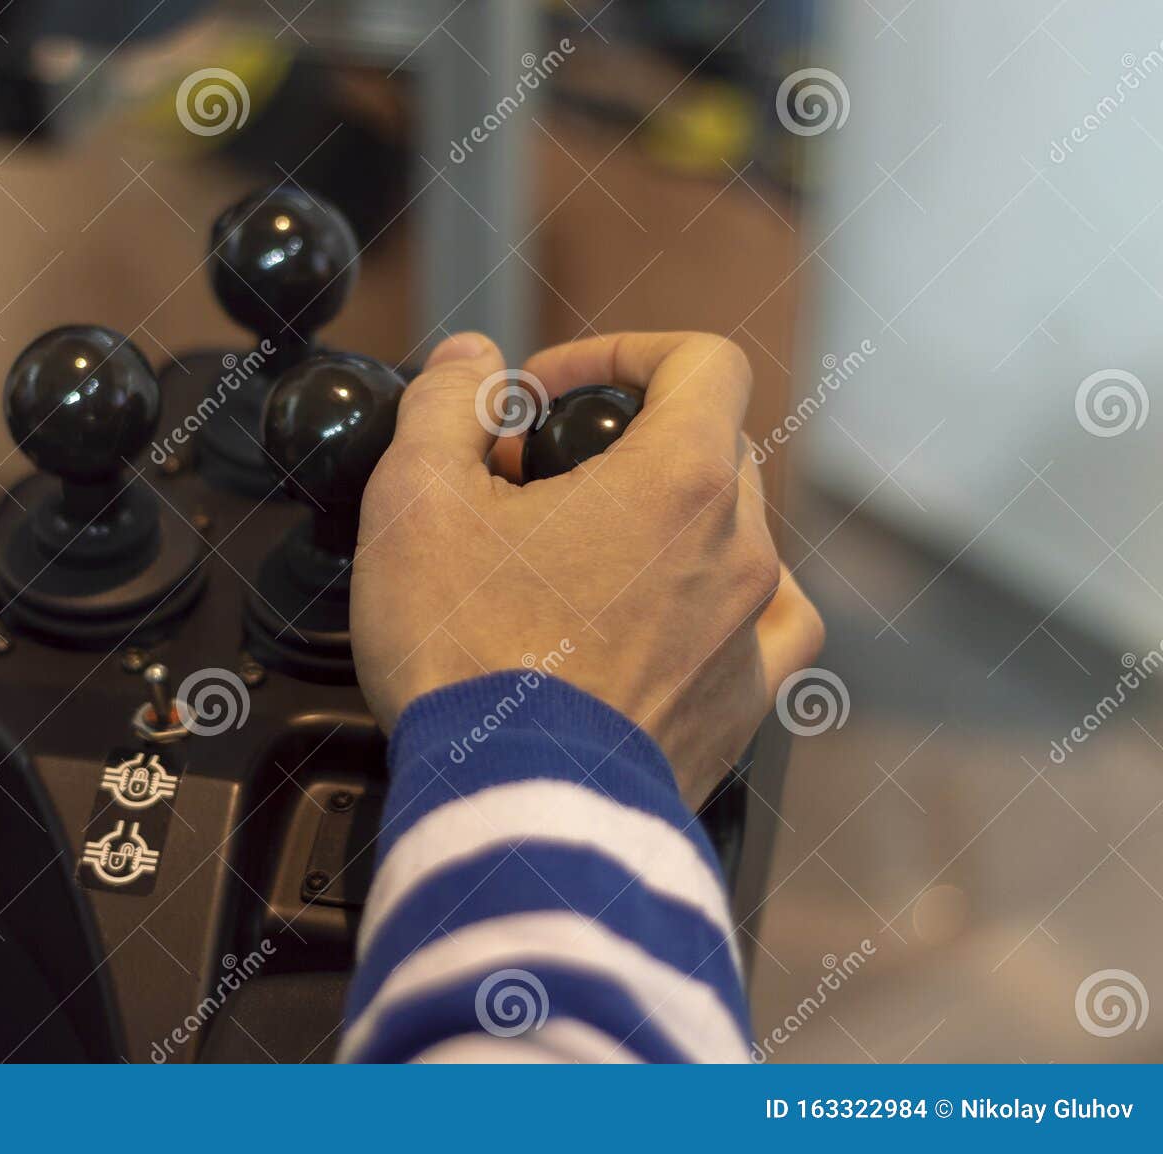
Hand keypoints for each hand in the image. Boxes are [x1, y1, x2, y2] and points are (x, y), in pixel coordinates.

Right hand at [351, 330, 823, 806]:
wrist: (515, 809)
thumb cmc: (468, 658)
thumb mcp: (416, 501)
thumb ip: (445, 406)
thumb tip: (469, 361)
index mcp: (679, 480)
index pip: (702, 361)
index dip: (619, 355)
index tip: (550, 395)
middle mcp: (740, 551)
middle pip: (710, 445)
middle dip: (622, 442)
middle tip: (536, 485)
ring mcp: (751, 634)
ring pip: (738, 535)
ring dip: (672, 523)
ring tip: (594, 557)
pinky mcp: (743, 708)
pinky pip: (765, 629)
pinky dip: (723, 606)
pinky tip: (672, 620)